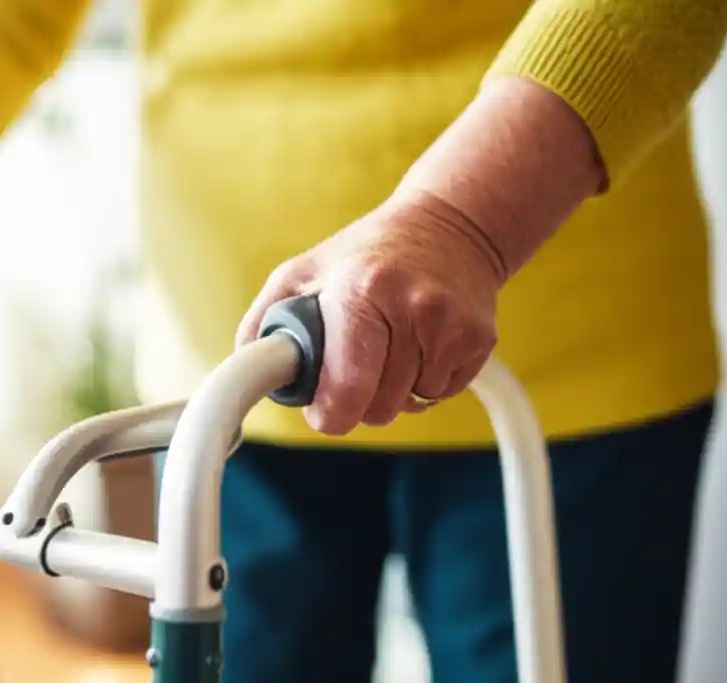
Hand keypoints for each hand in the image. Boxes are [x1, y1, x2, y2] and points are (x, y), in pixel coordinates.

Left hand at [237, 193, 506, 434]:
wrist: (452, 226)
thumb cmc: (365, 254)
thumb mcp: (304, 272)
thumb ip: (266, 321)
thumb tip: (246, 370)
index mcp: (361, 291)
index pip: (346, 388)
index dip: (328, 413)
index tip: (322, 410)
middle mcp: (411, 308)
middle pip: (376, 409)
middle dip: (358, 400)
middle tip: (354, 365)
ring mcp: (451, 326)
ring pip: (408, 406)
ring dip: (393, 390)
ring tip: (390, 344)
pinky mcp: (480, 340)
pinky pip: (439, 395)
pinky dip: (425, 382)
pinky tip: (420, 344)